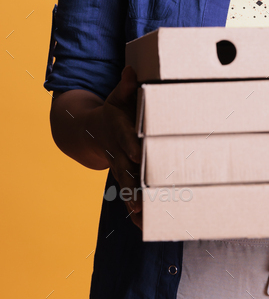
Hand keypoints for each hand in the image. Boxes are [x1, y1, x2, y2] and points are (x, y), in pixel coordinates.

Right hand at [98, 65, 142, 228]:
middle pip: (128, 170)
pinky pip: (130, 196)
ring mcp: (121, 169)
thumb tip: (130, 71)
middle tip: (145, 199)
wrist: (92, 131)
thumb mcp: (118, 96)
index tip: (139, 155)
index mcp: (120, 133)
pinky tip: (146, 228)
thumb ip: (126, 86)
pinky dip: (137, 212)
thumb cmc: (113, 110)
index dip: (132, 146)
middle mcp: (119, 154)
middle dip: (136, 184)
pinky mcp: (125, 178)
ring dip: (136, 204)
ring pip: (129, 189)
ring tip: (146, 221)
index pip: (127, 140)